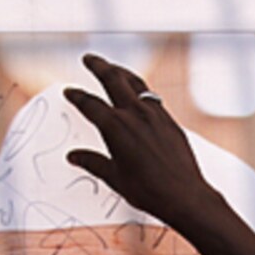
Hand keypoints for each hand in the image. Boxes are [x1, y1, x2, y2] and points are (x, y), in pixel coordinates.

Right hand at [63, 55, 224, 224]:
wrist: (184, 195)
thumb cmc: (150, 191)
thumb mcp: (115, 178)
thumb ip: (93, 163)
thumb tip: (75, 157)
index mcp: (116, 127)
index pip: (90, 105)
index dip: (77, 96)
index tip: (70, 92)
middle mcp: (136, 115)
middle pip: (113, 80)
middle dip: (99, 66)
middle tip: (90, 59)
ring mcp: (156, 115)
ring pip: (136, 84)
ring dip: (122, 73)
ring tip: (114, 68)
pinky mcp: (170, 121)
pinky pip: (153, 97)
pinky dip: (142, 90)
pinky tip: (141, 93)